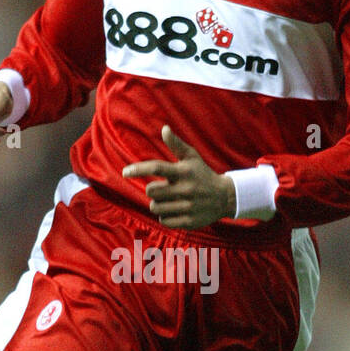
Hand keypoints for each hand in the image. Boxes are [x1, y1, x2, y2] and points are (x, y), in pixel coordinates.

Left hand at [122, 125, 236, 229]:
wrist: (225, 197)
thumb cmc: (202, 174)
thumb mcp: (192, 157)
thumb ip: (176, 144)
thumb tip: (164, 128)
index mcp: (184, 171)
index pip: (156, 168)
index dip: (138, 169)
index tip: (125, 172)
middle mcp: (186, 189)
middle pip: (152, 191)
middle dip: (153, 190)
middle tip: (164, 189)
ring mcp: (188, 206)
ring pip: (155, 207)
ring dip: (158, 204)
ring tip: (170, 200)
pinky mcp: (189, 222)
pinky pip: (164, 220)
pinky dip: (165, 216)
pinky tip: (175, 210)